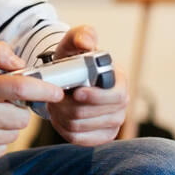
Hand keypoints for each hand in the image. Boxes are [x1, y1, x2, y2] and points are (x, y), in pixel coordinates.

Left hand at [43, 25, 128, 144]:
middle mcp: (121, 104)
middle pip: (94, 114)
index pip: (117, 96)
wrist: (66, 77)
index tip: (76, 92)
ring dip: (62, 115)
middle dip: (69, 106)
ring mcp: (112, 122)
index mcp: (119, 81)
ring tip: (54, 103)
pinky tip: (58, 116)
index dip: (96, 97)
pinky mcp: (99, 135)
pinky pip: (78, 139)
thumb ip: (82, 36)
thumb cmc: (73, 58)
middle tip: (54, 96)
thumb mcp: (75, 42)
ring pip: (82, 126)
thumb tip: (86, 43)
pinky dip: (62, 128)